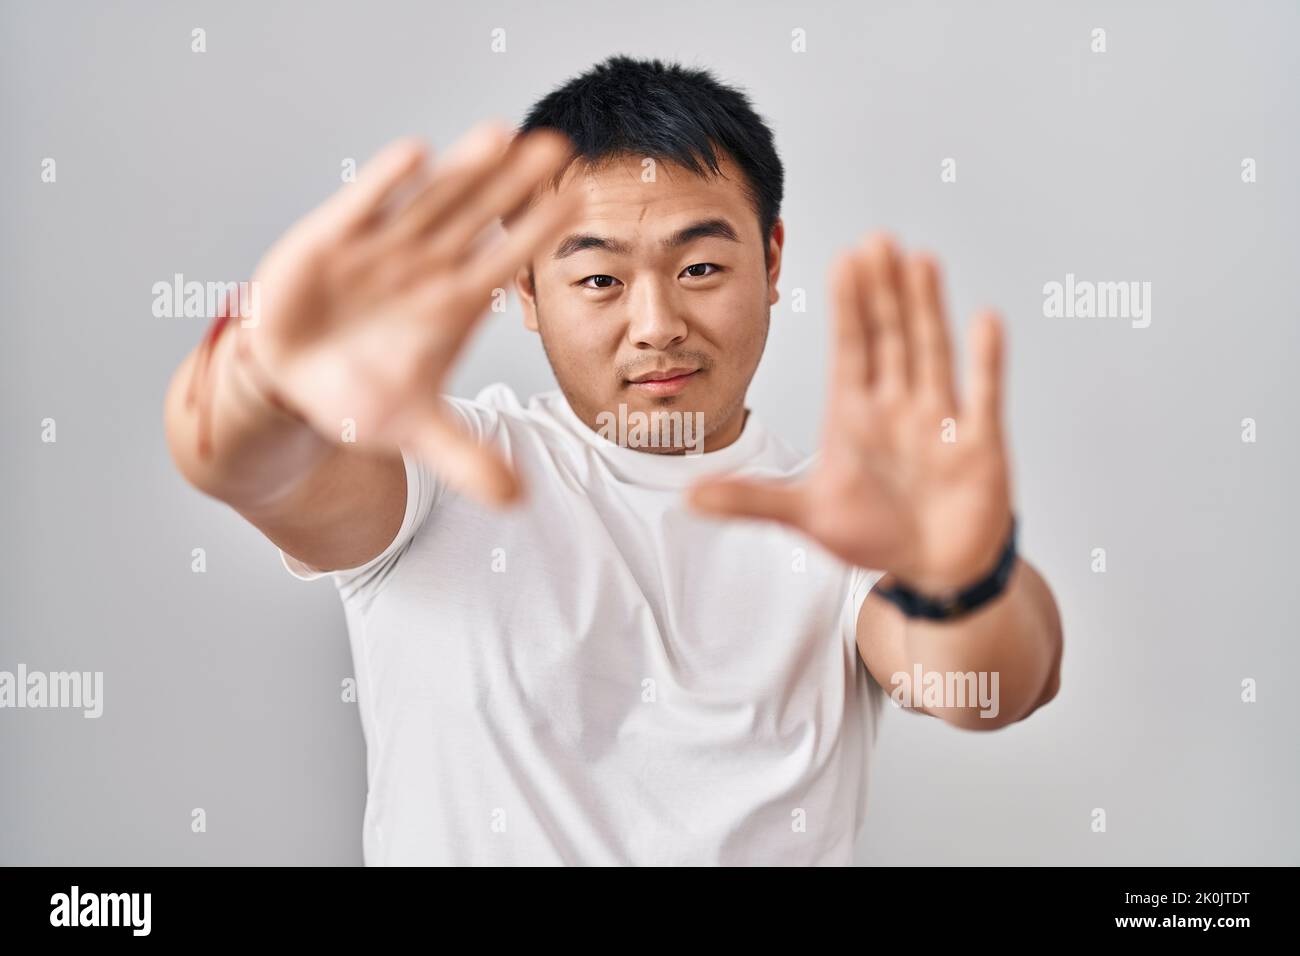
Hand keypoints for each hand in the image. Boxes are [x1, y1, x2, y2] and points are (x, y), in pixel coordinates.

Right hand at [239, 123, 582, 505]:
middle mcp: (425, 267)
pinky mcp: (333, 238)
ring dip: (461, 172)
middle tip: (555, 148)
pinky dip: (385, 184)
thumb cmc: (362, 395)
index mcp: (452, 305)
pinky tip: (416, 155)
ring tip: (500, 136)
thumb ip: (463, 458)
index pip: (504, 263)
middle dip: (512, 186)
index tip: (575, 204)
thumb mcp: (412, 430)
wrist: (294, 378)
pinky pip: (364, 206)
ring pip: (429, 203)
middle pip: (477, 219)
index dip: (535, 235)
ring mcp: (382, 248)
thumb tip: (518, 502)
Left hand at [689, 233, 1013, 592]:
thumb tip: (689, 497)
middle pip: (888, 338)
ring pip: (930, 352)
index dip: (847, 306)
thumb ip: (750, 500)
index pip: (849, 349)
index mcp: (853, 417)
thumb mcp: (806, 515)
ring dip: (926, 309)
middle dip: (883, 292)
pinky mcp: (978, 444)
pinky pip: (983, 395)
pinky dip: (986, 361)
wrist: (931, 569)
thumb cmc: (873, 535)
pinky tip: (985, 319)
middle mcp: (896, 408)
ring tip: (920, 260)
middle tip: (877, 241)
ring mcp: (938, 421)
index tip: (843, 260)